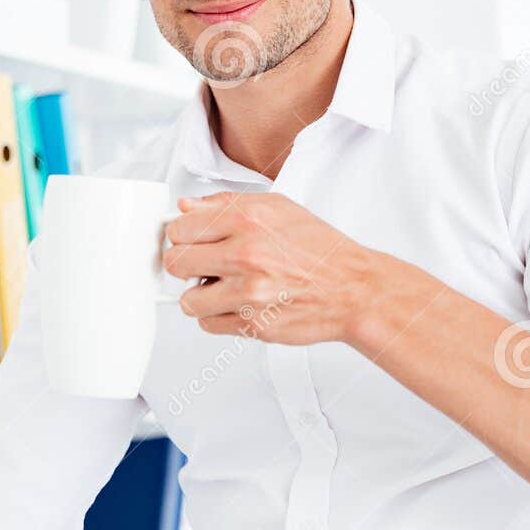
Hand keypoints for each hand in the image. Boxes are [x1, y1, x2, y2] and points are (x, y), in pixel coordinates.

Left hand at [162, 191, 379, 344]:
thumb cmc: (319, 250)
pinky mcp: (253, 324)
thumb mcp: (277, 208)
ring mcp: (248, 293)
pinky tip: (236, 304)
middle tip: (201, 265)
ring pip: (188, 301)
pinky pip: (208, 325)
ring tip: (220, 288)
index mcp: (248, 220)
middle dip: (185, 264)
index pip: (180, 228)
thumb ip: (226, 204)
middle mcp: (246, 255)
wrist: (353, 289)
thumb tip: (186, 208)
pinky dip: (217, 317)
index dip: (181, 235)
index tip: (188, 240)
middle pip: (176, 263)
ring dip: (199, 296)